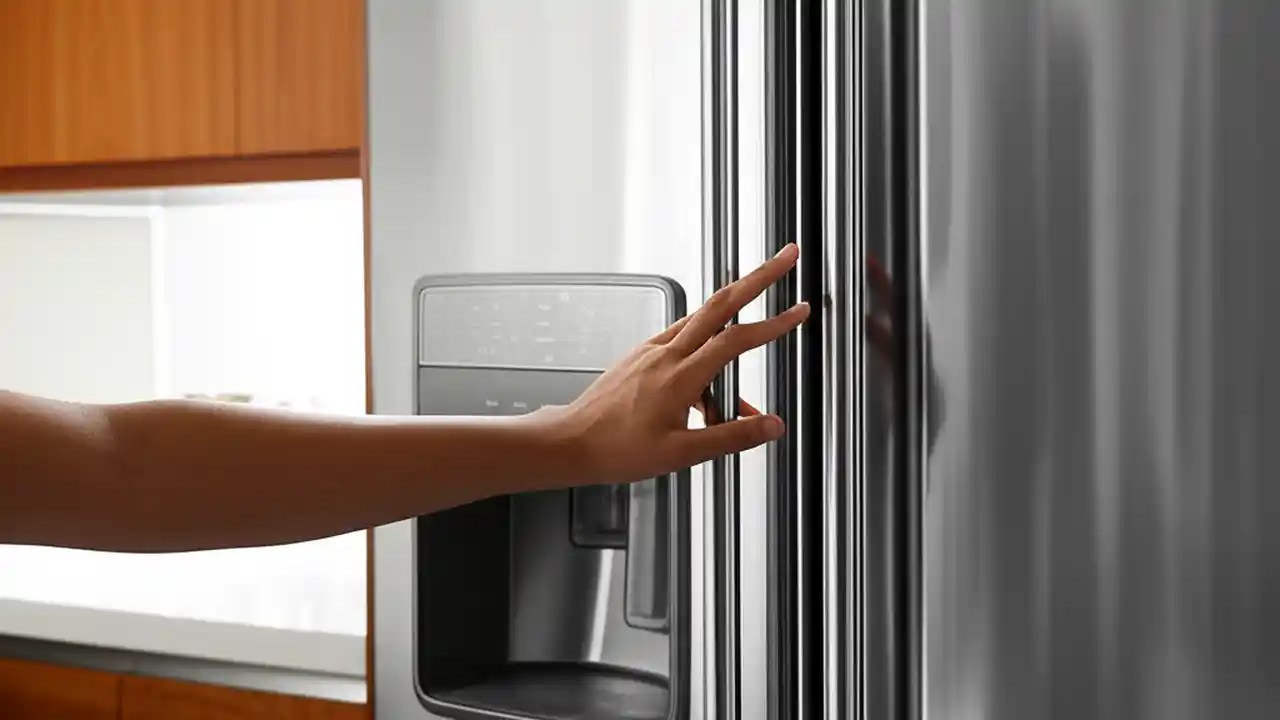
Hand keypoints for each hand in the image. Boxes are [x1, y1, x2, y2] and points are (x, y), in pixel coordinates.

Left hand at [538, 244, 808, 485]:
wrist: (571, 442)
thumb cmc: (618, 450)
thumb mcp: (682, 454)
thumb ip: (731, 437)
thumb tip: (770, 425)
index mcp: (680, 377)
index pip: (737, 340)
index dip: (774, 323)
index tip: (800, 310)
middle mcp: (666, 353)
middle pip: (722, 304)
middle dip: (759, 277)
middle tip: (786, 257)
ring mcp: (652, 350)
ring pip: (703, 319)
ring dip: (735, 309)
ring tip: (758, 332)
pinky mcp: (642, 355)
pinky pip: (684, 340)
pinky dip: (707, 348)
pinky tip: (712, 381)